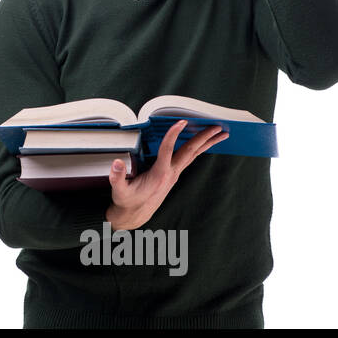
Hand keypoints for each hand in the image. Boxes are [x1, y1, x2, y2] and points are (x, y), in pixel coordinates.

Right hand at [104, 120, 227, 230]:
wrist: (135, 215)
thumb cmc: (127, 201)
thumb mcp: (119, 190)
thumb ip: (117, 176)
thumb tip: (116, 163)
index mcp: (158, 174)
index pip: (167, 150)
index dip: (173, 134)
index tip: (181, 122)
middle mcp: (170, 173)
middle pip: (190, 152)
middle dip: (204, 138)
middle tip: (218, 127)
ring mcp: (173, 174)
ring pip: (193, 155)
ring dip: (207, 143)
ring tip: (221, 134)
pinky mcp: (172, 175)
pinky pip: (189, 158)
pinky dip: (198, 149)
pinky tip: (202, 144)